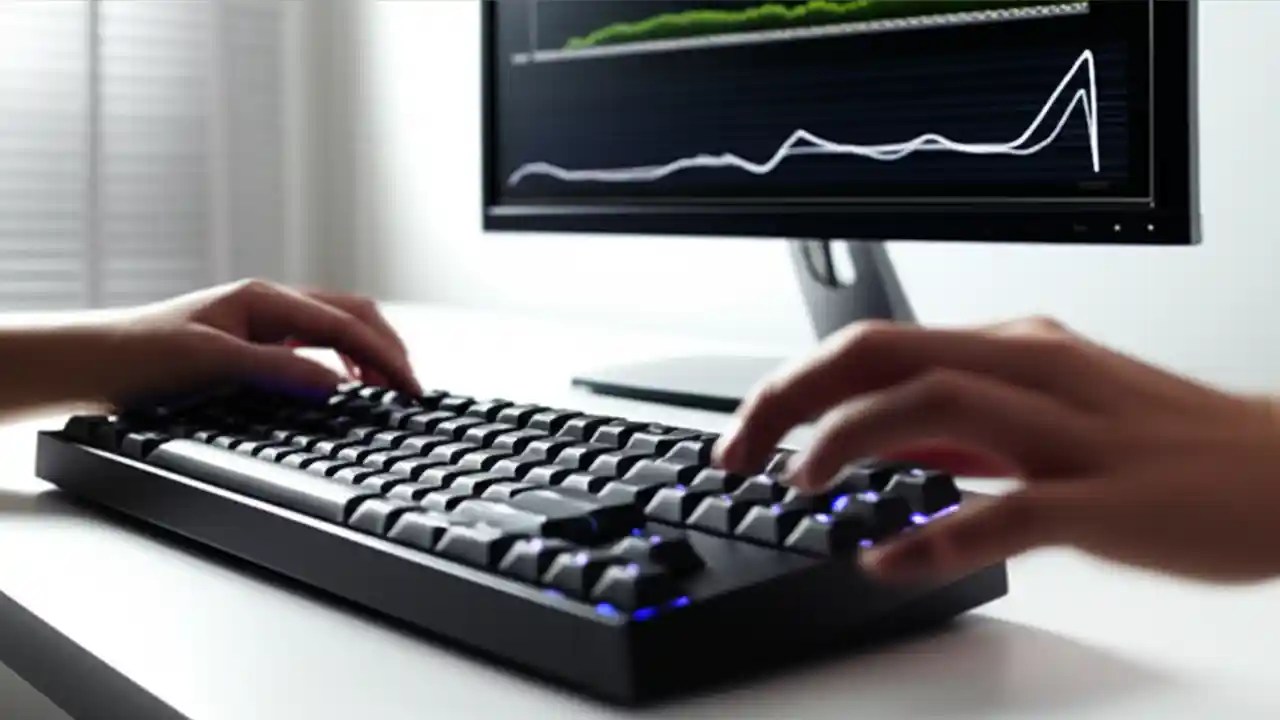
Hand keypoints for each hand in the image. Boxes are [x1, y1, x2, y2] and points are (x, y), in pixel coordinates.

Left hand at [87, 279, 420, 405]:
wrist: (95, 360)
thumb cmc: (142, 355)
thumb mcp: (214, 362)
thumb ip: (279, 369)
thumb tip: (338, 382)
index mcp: (265, 299)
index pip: (346, 324)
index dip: (385, 356)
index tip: (410, 387)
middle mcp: (270, 304)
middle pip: (353, 315)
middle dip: (389, 348)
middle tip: (412, 387)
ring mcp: (264, 320)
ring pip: (338, 327)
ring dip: (371, 352)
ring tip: (390, 385)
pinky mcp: (255, 341)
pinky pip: (317, 342)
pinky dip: (345, 359)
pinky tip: (348, 380)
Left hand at [713, 316, 1279, 584]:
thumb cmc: (1163, 443)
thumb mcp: (1046, 409)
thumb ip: (960, 422)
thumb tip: (878, 437)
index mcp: (1014, 348)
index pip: (876, 344)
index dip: (795, 381)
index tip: (747, 428)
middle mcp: (1033, 372)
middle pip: (885, 356)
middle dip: (794, 396)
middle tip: (739, 450)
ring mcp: (1069, 433)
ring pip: (936, 406)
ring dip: (851, 440)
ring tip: (800, 484)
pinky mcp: (1105, 499)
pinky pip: (1010, 511)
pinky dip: (940, 533)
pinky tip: (890, 558)